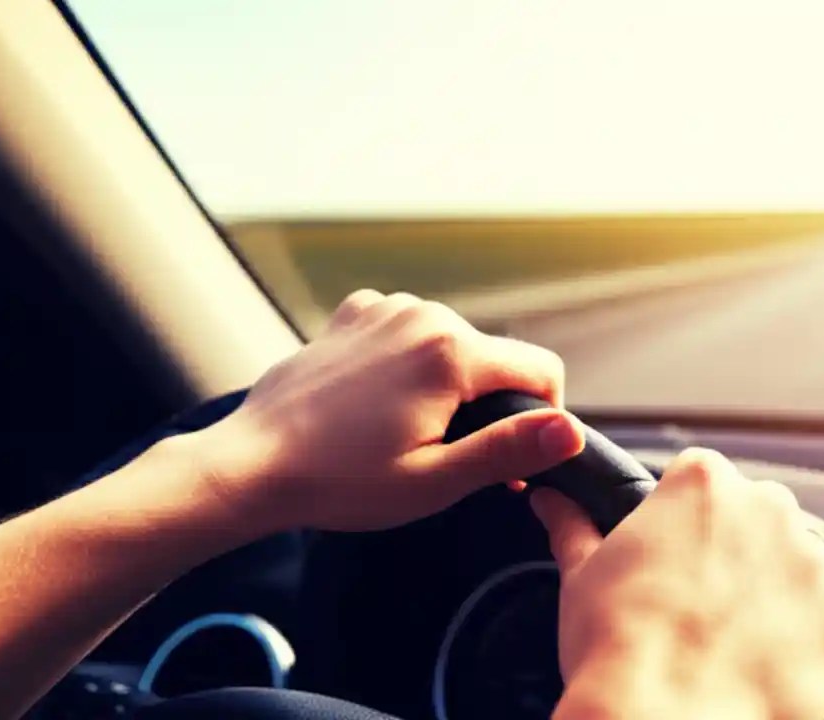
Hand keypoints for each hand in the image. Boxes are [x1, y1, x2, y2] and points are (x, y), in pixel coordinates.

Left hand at [194, 289, 585, 531]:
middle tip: (447, 459)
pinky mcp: (355, 313)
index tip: (508, 463)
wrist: (251, 464)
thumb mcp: (435, 480)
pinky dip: (408, 363)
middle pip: (496, 359)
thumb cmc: (341, 482)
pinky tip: (378, 402)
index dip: (541, 420)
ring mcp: (385, 308)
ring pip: (454, 345)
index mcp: (452, 353)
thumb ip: (508, 450)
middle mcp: (424, 314)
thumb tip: (571, 431)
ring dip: (449, 386)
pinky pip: (409, 333)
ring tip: (404, 433)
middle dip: (490, 407)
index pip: (542, 371)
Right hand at [532, 449, 823, 719]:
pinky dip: (803, 641)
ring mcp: (814, 567)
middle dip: (734, 548)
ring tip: (727, 641)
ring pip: (797, 567)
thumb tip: (551, 501)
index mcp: (704, 483)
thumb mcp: (582, 576)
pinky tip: (758, 667)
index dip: (681, 519)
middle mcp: (769, 510)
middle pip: (757, 515)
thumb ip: (574, 527)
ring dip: (773, 591)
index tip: (669, 554)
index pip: (700, 478)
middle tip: (695, 602)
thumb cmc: (615, 646)